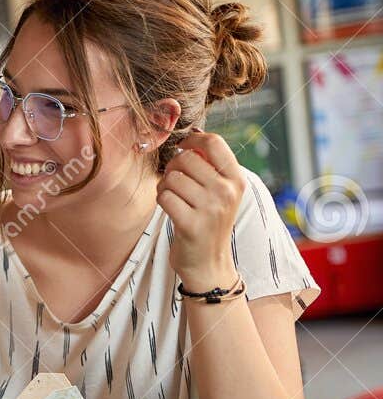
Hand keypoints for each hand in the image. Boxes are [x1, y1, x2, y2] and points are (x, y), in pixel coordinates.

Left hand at [158, 131, 242, 291]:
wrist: (209, 264)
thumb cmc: (208, 223)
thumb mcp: (220, 192)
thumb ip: (210, 166)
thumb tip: (194, 134)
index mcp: (236, 179)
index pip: (213, 143)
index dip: (192, 141)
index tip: (182, 149)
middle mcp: (227, 191)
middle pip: (186, 159)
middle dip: (173, 168)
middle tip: (174, 182)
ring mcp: (210, 208)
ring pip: (172, 178)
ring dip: (164, 186)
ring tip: (173, 197)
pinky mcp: (191, 224)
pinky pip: (164, 197)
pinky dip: (161, 200)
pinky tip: (169, 209)